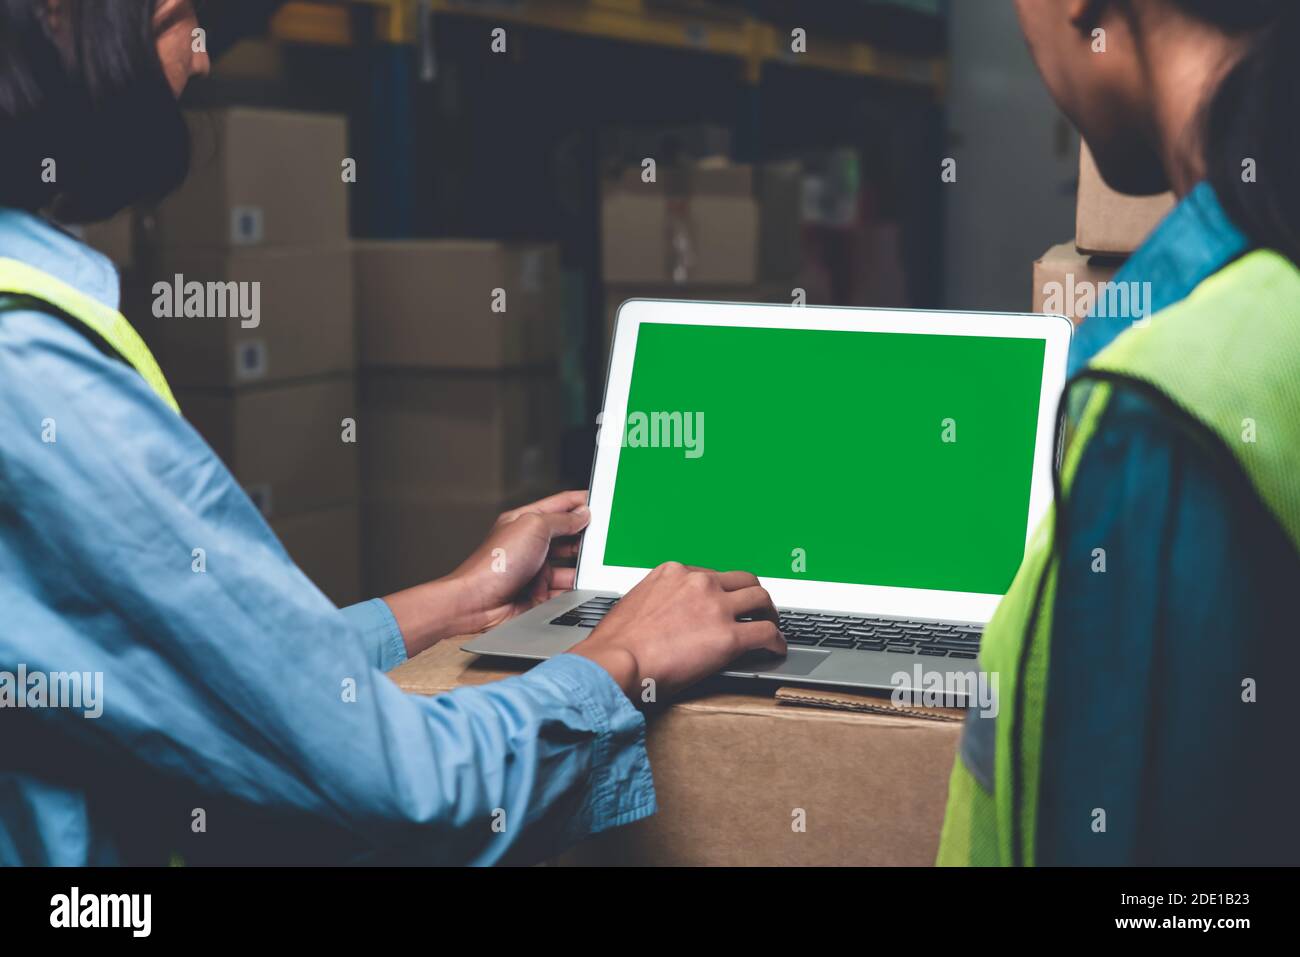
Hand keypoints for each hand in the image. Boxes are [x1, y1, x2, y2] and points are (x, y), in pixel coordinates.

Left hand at [448, 489, 590, 629]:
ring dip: (582, 567)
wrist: (477, 604)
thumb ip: (561, 519)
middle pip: (567, 537)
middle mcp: (530, 545)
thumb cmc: (494, 563)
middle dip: (586, 537)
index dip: (580, 501)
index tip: (602, 501)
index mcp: (526, 522)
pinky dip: (576, 590)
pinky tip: (585, 587)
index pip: (559, 505)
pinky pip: (564, 591)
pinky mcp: (538, 595)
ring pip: (569, 566)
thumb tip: (582, 513)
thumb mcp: (533, 527)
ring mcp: (534, 571)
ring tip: (596, 566)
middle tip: (606, 537)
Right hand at [570, 562, 785, 703]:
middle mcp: (698, 582)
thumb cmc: (615, 645)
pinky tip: (775, 649)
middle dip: (752, 595)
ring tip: (772, 626)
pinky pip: (766, 634)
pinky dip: (776, 641)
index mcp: (673, 572)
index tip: (725, 603)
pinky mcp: (728, 637)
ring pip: (760, 600)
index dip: (722, 592)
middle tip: (757, 609)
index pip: (711, 575)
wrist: (613, 664)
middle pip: (742, 580)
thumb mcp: (633, 606)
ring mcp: (715, 607)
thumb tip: (663, 618)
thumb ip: (656, 604)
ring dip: (769, 614)